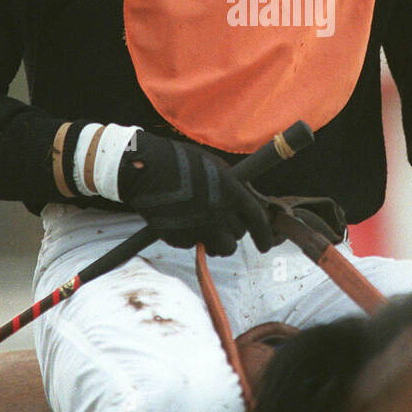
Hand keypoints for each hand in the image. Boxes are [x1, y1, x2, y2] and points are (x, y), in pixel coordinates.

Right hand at [117, 133, 274, 255]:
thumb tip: (241, 205)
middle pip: (238, 235)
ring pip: (223, 249)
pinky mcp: (182, 239)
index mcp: (232, 193)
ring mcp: (201, 228)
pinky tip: (182, 222)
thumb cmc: (181, 163)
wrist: (147, 171)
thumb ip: (232, 188)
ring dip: (218, 243)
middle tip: (219, 223)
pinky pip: (195, 246)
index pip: (257, 220)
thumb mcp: (215, 168)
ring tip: (206, 231)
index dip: (263, 236)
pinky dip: (192, 239)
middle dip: (232, 232)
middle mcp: (220, 213)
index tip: (264, 247)